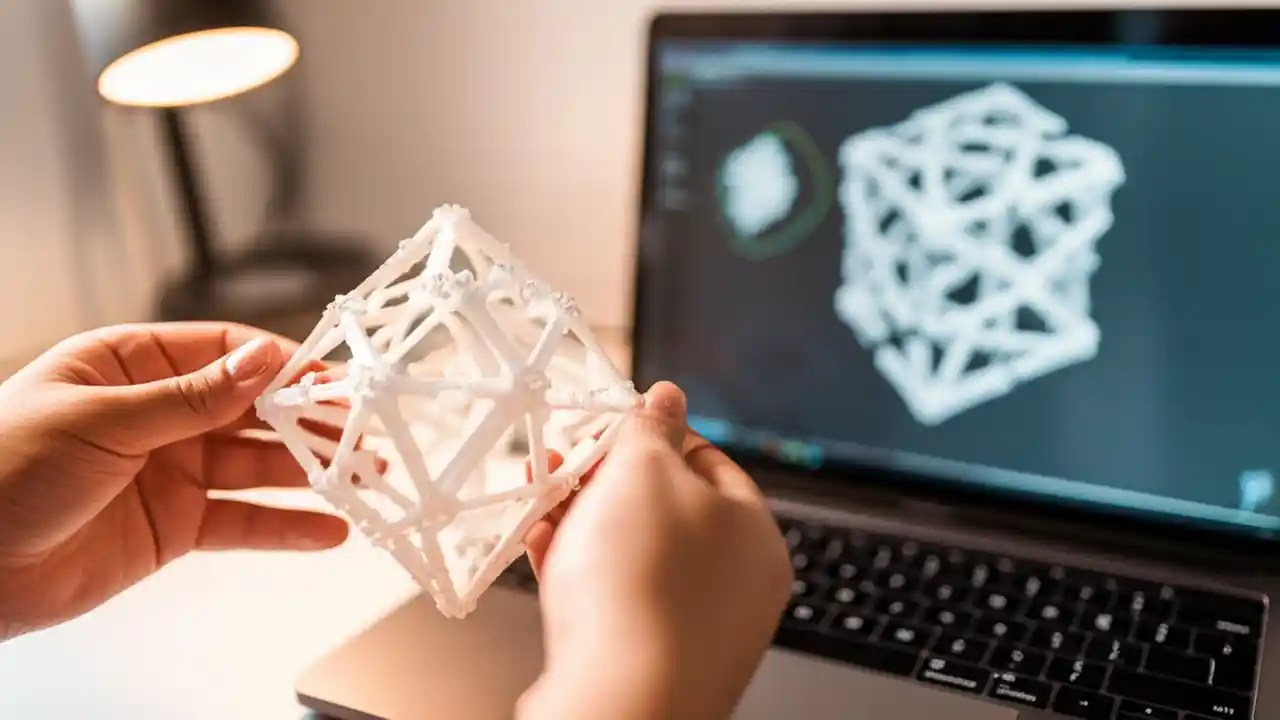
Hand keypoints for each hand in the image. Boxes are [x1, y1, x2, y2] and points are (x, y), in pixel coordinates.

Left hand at [0, 322, 347, 640]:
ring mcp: (170, 470)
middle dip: (310, 418)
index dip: (282, 363)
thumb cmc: (0, 470)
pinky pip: (241, 521)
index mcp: (131, 364)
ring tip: (365, 475)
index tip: (330, 378)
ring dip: (311, 470)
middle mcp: (158, 413)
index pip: (225, 351)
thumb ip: (191, 397)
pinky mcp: (174, 526)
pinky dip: (285, 526)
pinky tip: (327, 528)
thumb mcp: (100, 418)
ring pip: (257, 464)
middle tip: (363, 429)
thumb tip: (263, 361)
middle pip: (252, 408)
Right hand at [519, 382, 792, 719]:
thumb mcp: (644, 472)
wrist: (618, 703)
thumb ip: (652, 429)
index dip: (654, 434)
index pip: (708, 462)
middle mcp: (734, 585)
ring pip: (633, 555)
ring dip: (582, 522)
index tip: (610, 426)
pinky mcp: (648, 659)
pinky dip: (578, 572)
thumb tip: (667, 397)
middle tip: (564, 463)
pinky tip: (544, 551)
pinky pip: (613, 600)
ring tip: (540, 500)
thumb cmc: (643, 587)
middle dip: (605, 480)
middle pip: (665, 509)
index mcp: (754, 534)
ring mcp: (693, 627)